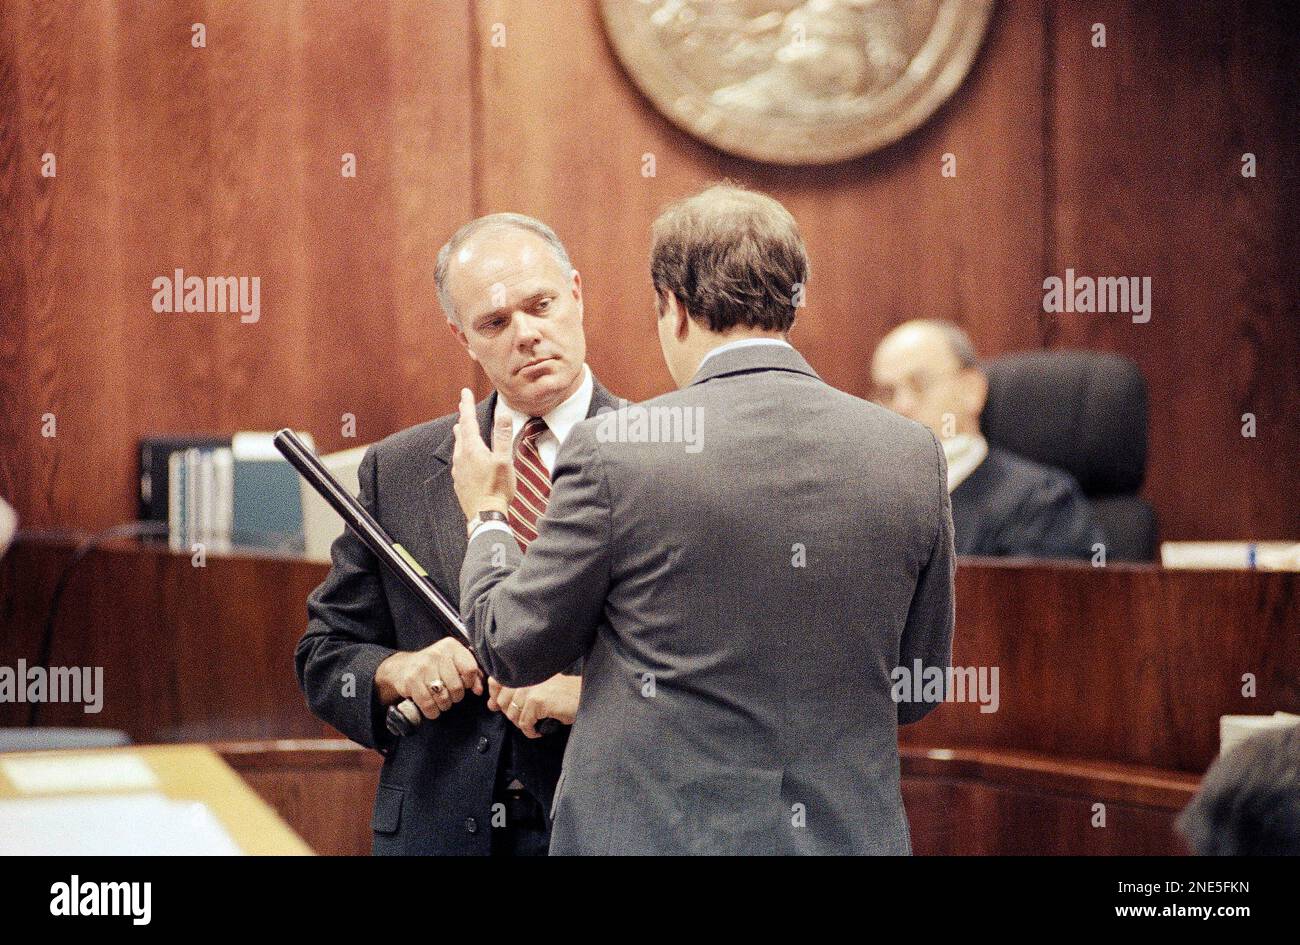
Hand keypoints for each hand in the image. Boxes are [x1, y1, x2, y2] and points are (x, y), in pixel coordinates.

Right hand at [375, 637, 483, 720]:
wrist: (403, 667)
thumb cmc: (435, 666)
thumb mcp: (454, 663)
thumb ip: (472, 674)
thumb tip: (479, 690)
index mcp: (451, 646)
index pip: (470, 669)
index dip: (469, 682)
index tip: (464, 684)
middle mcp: (437, 653)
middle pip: (457, 686)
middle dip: (456, 696)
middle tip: (450, 694)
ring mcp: (422, 667)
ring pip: (443, 697)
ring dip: (444, 704)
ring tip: (441, 700)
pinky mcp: (411, 681)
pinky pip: (428, 704)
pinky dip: (432, 711)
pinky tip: (431, 707)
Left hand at [451, 388, 513, 520]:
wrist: (485, 516)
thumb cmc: (497, 488)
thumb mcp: (504, 460)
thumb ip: (502, 436)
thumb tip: (503, 413)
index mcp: (472, 449)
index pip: (467, 420)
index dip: (466, 405)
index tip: (464, 391)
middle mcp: (461, 457)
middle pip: (460, 432)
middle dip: (462, 418)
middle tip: (463, 407)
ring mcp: (458, 471)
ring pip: (458, 447)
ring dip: (460, 435)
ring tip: (459, 428)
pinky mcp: (459, 482)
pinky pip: (458, 461)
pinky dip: (462, 452)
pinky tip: (463, 458)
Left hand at [487, 674, 580, 737]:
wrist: (583, 697)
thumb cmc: (560, 694)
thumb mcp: (535, 687)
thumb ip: (512, 693)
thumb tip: (491, 705)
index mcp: (523, 670)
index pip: (494, 681)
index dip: (496, 697)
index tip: (504, 706)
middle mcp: (524, 676)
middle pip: (502, 703)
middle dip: (513, 715)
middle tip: (529, 716)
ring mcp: (530, 688)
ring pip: (512, 715)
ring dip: (523, 724)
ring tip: (536, 722)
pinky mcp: (537, 701)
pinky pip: (524, 724)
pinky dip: (531, 731)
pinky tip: (540, 729)